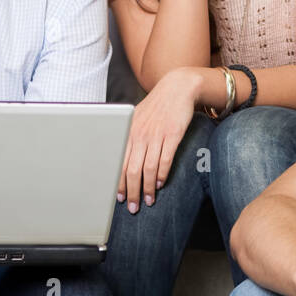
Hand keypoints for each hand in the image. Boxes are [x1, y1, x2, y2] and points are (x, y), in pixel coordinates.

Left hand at [117, 67, 200, 211]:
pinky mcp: (172, 134)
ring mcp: (156, 135)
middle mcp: (140, 134)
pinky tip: (160, 184)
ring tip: (148, 201)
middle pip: (131, 170)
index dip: (118, 184)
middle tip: (133, 207)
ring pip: (148, 168)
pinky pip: (165, 159)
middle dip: (131, 192)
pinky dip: (162, 175)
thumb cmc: (157, 106)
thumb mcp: (137, 119)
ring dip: (147, 188)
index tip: (118, 198)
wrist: (177, 88)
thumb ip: (129, 137)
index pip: (119, 163)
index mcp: (128, 132)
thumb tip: (121, 159)